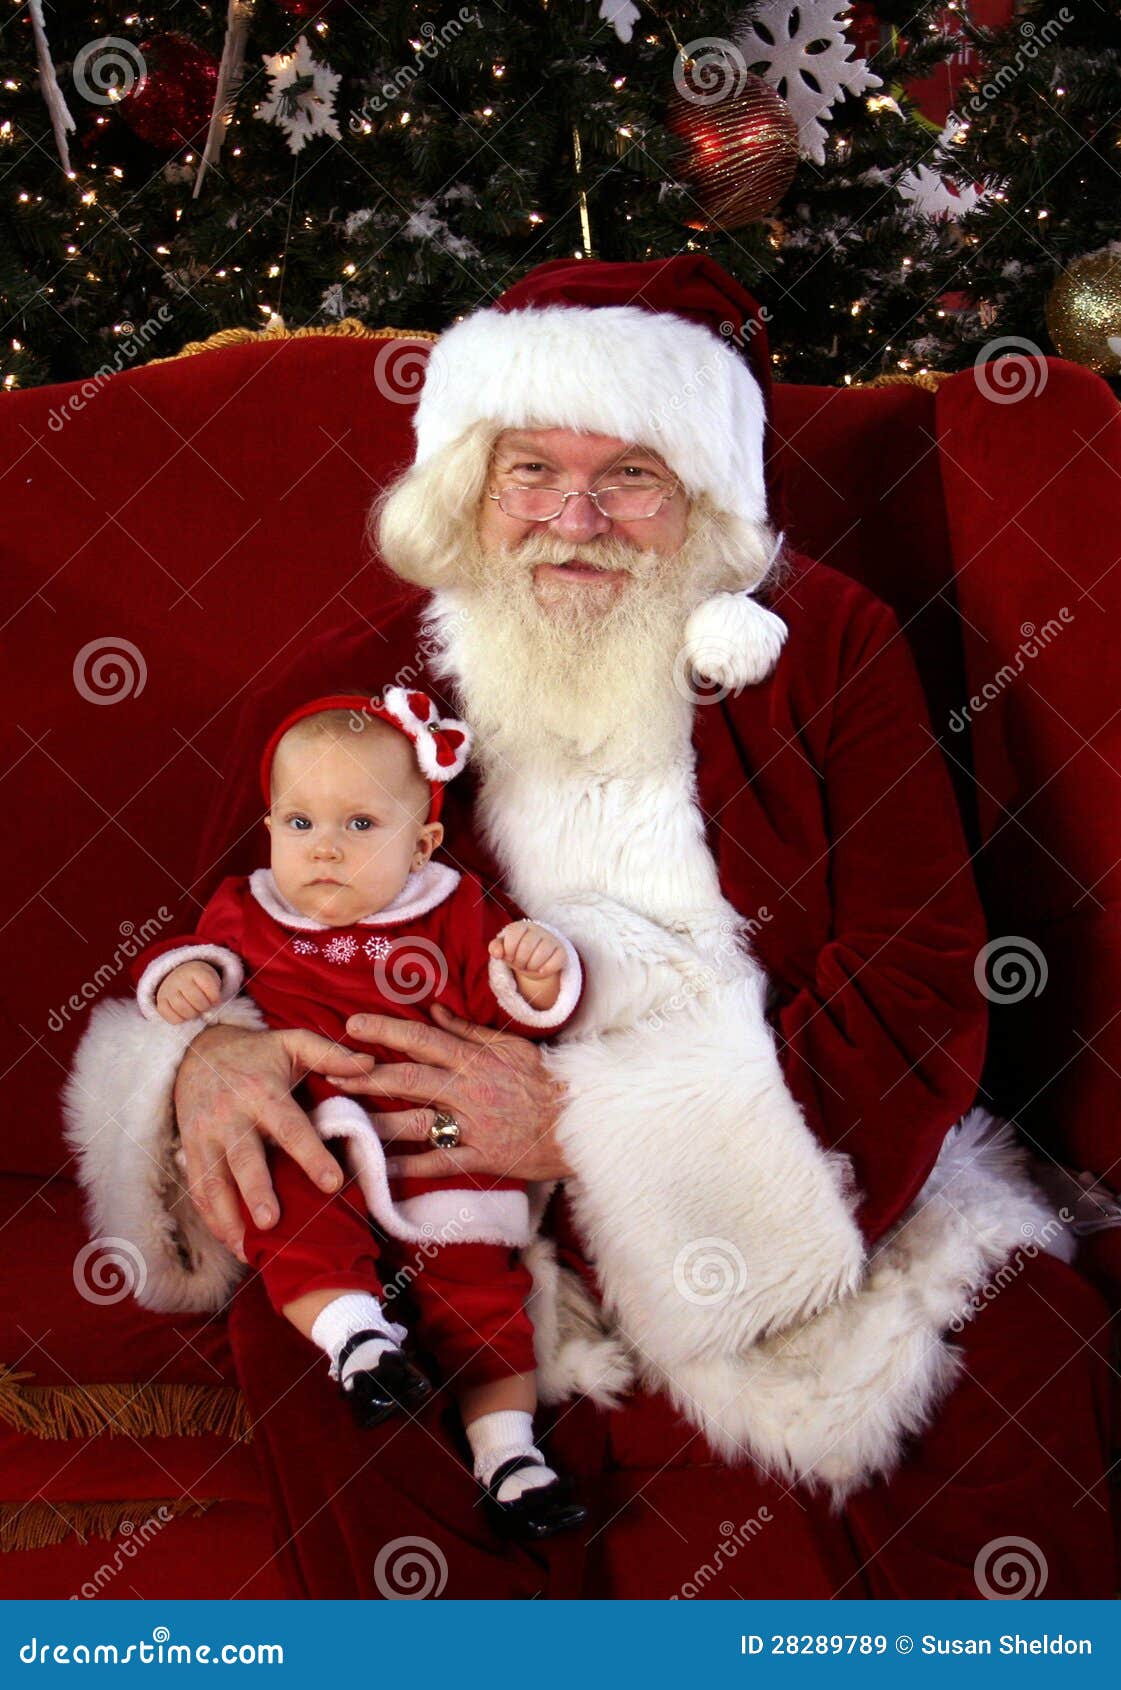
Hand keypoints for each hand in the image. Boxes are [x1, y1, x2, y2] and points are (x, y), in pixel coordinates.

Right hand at [156, 960, 223, 1023]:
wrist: (180, 977)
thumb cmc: (201, 983)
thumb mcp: (211, 981)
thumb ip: (215, 994)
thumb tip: (210, 1015)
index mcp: (195, 971)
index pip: (209, 987)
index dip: (215, 997)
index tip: (215, 999)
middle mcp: (179, 978)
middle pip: (196, 1000)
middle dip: (204, 1007)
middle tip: (204, 1006)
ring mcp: (168, 990)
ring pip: (183, 1009)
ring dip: (193, 1014)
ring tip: (195, 1010)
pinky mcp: (160, 1002)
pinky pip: (171, 1017)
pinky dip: (180, 1020)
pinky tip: (184, 1014)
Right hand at [173, 1022, 375, 1260]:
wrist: (196, 1050)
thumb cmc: (257, 1052)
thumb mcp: (293, 1042)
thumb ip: (331, 1054)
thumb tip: (370, 1064)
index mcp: (263, 1091)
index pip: (289, 1126)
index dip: (310, 1154)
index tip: (332, 1182)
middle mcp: (231, 1116)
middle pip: (243, 1158)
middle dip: (256, 1191)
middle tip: (271, 1222)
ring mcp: (206, 1136)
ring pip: (213, 1180)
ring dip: (228, 1217)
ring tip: (247, 1248)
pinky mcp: (191, 1150)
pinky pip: (197, 1189)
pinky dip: (211, 1218)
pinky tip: (230, 1242)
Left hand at [333, 1002, 573, 1180]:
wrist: (580, 1119)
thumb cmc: (545, 1078)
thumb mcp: (509, 1045)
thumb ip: (468, 1030)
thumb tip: (435, 1009)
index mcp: (474, 1059)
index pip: (421, 1039)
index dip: (384, 1031)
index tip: (352, 1026)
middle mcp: (467, 1090)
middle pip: (408, 1080)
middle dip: (365, 1076)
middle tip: (329, 1073)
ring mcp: (473, 1126)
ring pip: (416, 1124)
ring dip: (375, 1124)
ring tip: (340, 1124)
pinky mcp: (482, 1158)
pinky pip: (438, 1164)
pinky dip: (407, 1168)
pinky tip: (377, 1170)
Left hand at [489, 920, 564, 978]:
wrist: (535, 961)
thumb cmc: (517, 952)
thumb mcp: (504, 950)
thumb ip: (496, 947)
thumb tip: (497, 953)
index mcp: (521, 926)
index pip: (513, 935)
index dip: (509, 950)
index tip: (509, 956)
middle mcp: (538, 930)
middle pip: (526, 946)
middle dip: (519, 961)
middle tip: (520, 964)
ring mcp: (551, 940)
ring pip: (541, 954)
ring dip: (531, 967)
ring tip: (529, 966)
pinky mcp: (561, 952)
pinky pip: (555, 962)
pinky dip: (545, 970)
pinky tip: (541, 970)